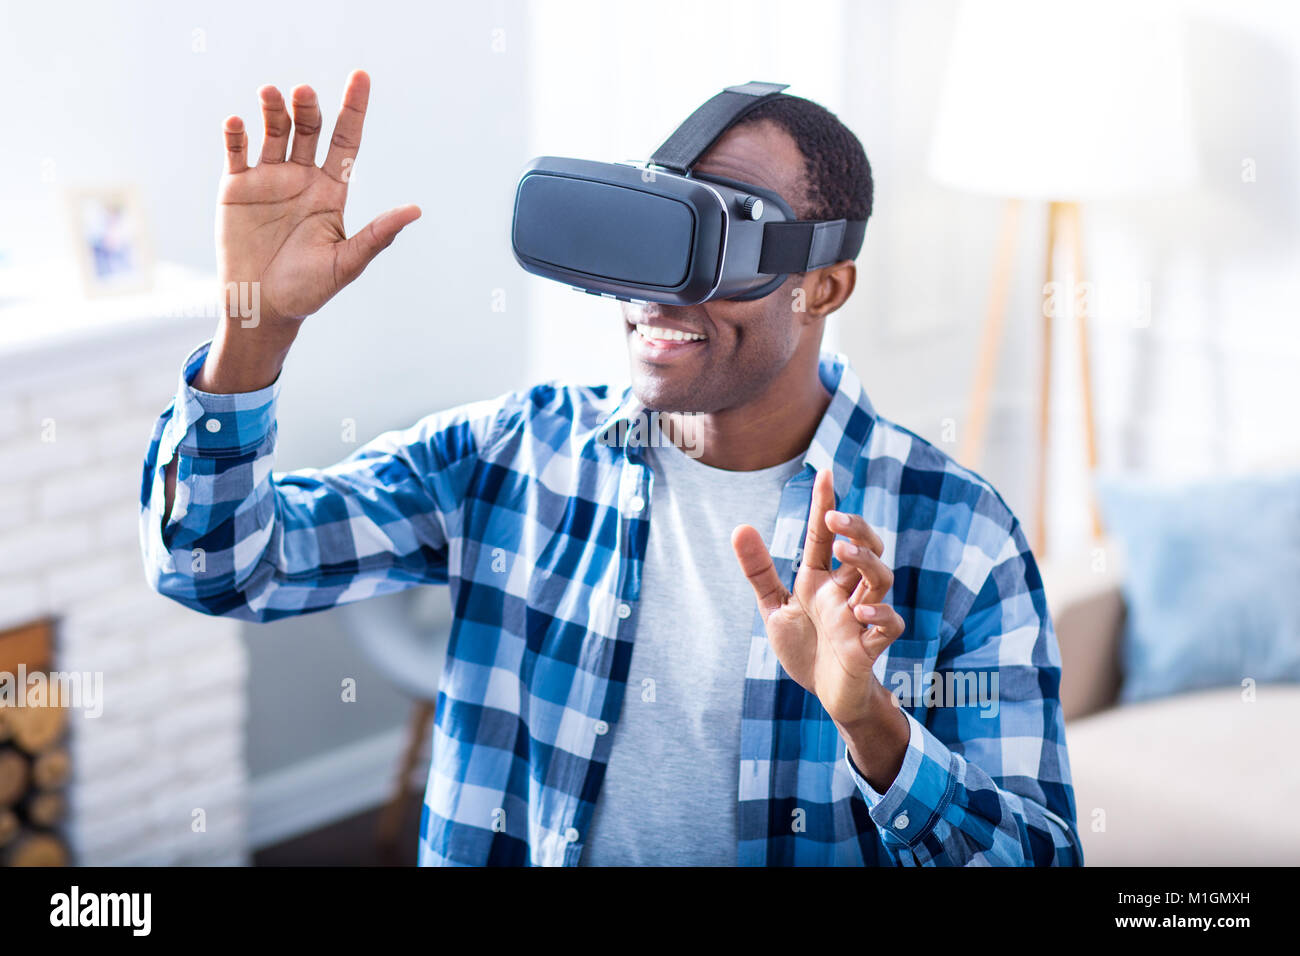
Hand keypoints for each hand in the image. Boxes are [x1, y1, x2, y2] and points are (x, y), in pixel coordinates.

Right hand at [217, 70, 420, 334]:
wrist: (262, 307)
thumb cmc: (308, 290)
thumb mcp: (347, 263)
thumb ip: (378, 235)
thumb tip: (416, 211)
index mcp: (331, 191)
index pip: (346, 140)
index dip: (353, 108)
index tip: (360, 76)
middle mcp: (302, 178)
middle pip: (309, 129)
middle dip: (308, 108)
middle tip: (304, 92)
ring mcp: (269, 179)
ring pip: (274, 132)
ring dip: (274, 110)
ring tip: (272, 93)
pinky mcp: (237, 187)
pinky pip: (236, 152)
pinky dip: (236, 134)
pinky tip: (237, 122)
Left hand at [732, 469, 908, 785]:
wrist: (825, 694)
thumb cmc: (806, 648)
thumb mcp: (774, 607)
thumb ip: (759, 570)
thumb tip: (740, 527)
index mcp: (822, 579)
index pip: (826, 536)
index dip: (826, 504)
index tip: (824, 473)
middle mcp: (845, 591)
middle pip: (866, 548)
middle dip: (856, 528)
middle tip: (834, 518)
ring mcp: (861, 617)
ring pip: (881, 578)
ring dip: (866, 561)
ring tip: (844, 552)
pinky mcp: (870, 646)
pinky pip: (890, 624)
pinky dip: (879, 615)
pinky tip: (858, 613)